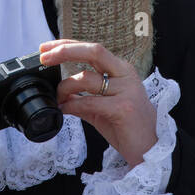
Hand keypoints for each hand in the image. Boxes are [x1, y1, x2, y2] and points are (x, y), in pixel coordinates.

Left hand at [38, 38, 156, 166]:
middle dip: (65, 51)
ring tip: (58, 99)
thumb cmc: (126, 126)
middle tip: (44, 58)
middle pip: (93, 51)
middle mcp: (125, 75)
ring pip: (86, 79)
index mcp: (121, 70)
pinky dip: (72, 106)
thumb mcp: (102, 106)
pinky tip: (64, 111)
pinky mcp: (124, 108)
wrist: (150, 149)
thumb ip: (83, 96)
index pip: (92, 49)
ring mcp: (126, 90)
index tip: (46, 48)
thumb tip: (58, 91)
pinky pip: (89, 102)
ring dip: (64, 88)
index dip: (68, 45)